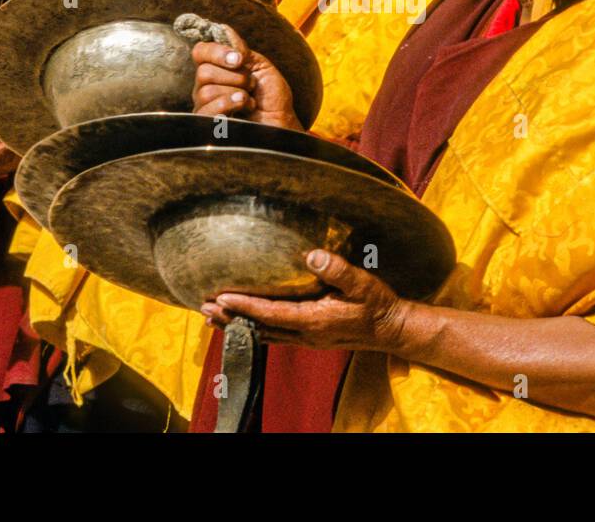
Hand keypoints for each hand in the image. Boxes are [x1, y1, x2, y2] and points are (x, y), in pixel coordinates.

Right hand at [191, 23, 302, 129]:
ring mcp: (204, 106)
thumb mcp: (261, 66)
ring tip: (249, 99)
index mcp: (217, 68)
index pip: (200, 52)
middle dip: (234, 77)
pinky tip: (243, 106)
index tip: (239, 59)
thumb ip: (241, 50)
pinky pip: (206, 110)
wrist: (281, 122)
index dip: (216, 52)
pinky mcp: (207, 125)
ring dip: (234, 92)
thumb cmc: (272, 96)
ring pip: (205, 91)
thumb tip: (224, 29)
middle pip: (203, 72)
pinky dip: (227, 104)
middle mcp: (205, 86)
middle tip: (251, 85)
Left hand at [200, 249, 412, 352]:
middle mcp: (306, 334)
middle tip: (202, 308)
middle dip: (230, 319)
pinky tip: (244, 323)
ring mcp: (306, 339)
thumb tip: (312, 255)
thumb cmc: (378, 305)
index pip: (271, 314)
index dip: (245, 307)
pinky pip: (274, 336)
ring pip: (263, 335)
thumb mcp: (362, 283)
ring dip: (237, 326)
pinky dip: (253, 329)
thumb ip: (338, 270)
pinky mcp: (309, 338)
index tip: (221, 298)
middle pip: (259, 329)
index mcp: (314, 320)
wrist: (391, 329)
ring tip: (212, 317)